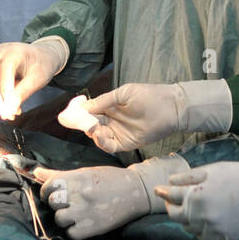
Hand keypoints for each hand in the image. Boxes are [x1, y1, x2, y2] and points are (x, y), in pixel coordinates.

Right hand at [0, 37, 68, 118]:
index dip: (5, 89)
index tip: (8, 107)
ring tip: (7, 113)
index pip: (6, 69)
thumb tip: (10, 108)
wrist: (43, 57)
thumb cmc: (42, 66)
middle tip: (2, 112)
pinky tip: (8, 107)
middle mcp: (3, 51)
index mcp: (16, 51)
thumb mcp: (38, 79)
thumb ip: (24, 92)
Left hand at [36, 155, 187, 239]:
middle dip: (56, 203)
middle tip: (66, 203)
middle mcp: (80, 194)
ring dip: (64, 217)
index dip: (46, 190)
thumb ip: (60, 174)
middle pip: (52, 202)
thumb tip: (36, 171)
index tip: (51, 193)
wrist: (136, 191)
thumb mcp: (85, 172)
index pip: (49, 184)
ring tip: (74, 214)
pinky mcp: (92, 228)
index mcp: (78, 177)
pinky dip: (74, 230)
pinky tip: (82, 223)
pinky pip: (71, 233)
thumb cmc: (109, 179)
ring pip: (59, 218)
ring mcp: (86, 212)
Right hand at [65, 79, 230, 153]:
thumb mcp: (123, 94)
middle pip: (89, 124)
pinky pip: (109, 145)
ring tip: (89, 125)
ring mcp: (118, 133)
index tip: (69, 109)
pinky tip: (97, 133)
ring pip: (96, 135)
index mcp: (109, 107)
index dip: (78, 111)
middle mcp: (111, 121)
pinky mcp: (125, 143)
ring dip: (89, 131)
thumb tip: (83, 106)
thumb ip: (103, 101)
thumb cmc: (148, 96)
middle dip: (78, 122)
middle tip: (68, 120)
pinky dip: (101, 141)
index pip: (89, 111)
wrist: (170, 107)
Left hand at [154, 159, 238, 239]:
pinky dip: (201, 229)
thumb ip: (188, 178)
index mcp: (196, 196)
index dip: (163, 192)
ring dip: (187, 219)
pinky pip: (204, 237)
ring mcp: (212, 230)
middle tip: (173, 201)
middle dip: (172, 207)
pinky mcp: (224, 238)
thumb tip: (170, 182)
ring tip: (192, 209)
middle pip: (176, 216)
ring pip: (189, 228)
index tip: (159, 190)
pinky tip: (206, 220)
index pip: (171, 197)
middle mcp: (201, 216)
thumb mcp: (213, 170)